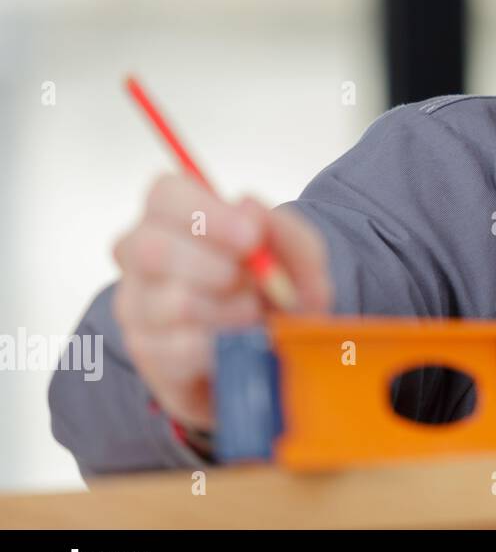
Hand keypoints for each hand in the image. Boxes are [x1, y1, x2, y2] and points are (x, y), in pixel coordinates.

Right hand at [110, 174, 332, 430]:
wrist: (280, 356)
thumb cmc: (282, 294)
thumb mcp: (303, 261)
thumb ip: (283, 229)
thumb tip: (245, 204)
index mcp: (176, 216)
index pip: (165, 195)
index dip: (205, 213)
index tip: (250, 237)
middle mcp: (142, 255)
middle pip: (150, 248)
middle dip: (214, 267)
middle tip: (252, 284)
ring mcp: (136, 304)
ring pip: (172, 303)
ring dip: (229, 312)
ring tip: (252, 315)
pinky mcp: (144, 351)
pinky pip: (178, 349)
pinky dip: (220, 348)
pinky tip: (234, 343)